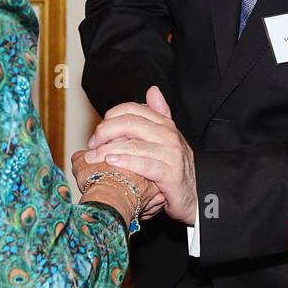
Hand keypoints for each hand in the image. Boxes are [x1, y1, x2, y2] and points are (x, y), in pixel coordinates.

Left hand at [82, 85, 197, 225]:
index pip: (132, 109)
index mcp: (165, 124)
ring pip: (133, 145)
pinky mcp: (171, 174)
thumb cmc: (176, 169)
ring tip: (93, 158)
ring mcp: (171, 154)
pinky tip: (111, 163)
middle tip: (91, 146)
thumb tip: (152, 90)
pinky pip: (144, 164)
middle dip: (105, 132)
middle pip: (129, 123)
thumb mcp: (167, 139)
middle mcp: (169, 135)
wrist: (195, 197)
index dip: (110, 117)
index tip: (97, 134)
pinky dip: (125, 162)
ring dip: (107, 150)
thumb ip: (159, 115)